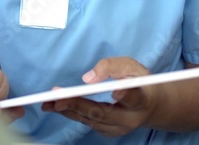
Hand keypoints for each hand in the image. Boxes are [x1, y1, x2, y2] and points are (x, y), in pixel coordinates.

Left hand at [42, 57, 160, 137]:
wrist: (150, 107)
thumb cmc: (140, 82)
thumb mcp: (132, 66)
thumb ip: (112, 66)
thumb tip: (87, 78)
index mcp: (142, 99)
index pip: (134, 98)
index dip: (126, 95)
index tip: (116, 90)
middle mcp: (131, 119)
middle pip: (103, 113)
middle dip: (77, 105)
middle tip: (56, 98)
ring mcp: (119, 129)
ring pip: (91, 120)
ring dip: (68, 110)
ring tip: (48, 103)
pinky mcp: (109, 133)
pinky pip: (88, 123)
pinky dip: (73, 114)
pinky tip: (58, 106)